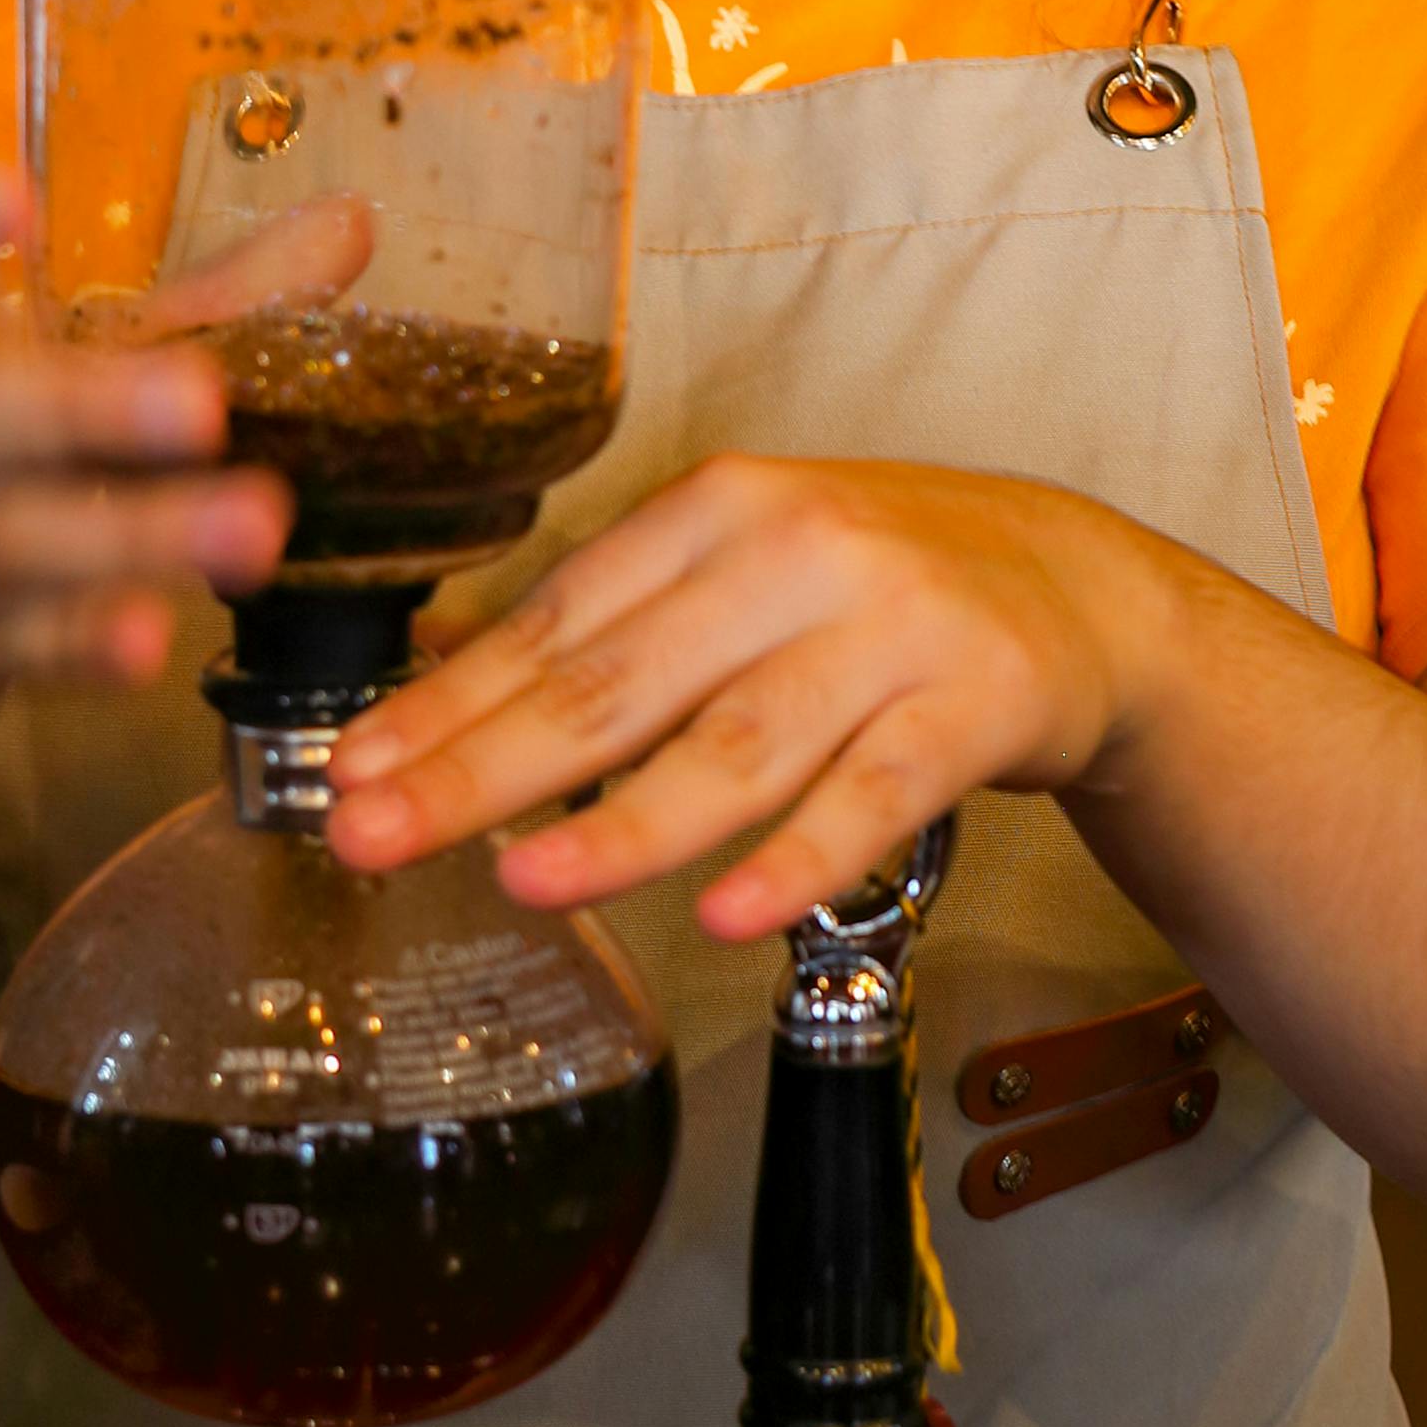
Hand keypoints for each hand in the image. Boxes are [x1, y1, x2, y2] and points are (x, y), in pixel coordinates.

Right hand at [0, 172, 291, 762]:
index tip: (2, 192)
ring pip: (15, 541)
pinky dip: (81, 646)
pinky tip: (154, 641)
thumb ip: (193, 301)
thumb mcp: (23, 358)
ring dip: (136, 538)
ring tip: (251, 526)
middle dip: (88, 409)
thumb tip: (353, 223)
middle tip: (200, 401)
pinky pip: (15, 646)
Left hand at [325, 454, 1174, 938]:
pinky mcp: (971, 706)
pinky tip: (727, 915)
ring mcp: (888, 630)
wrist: (1077, 590)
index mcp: (717, 511)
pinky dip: (798, 859)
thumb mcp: (737, 564)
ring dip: (623, 822)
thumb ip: (607, 622)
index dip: (445, 702)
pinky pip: (872, 795)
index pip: (556, 620)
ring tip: (521, 880)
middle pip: (619, 679)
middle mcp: (795, 554)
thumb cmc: (873, 588)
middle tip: (376, 833)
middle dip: (483, 767)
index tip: (349, 770)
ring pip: (737, 743)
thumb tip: (436, 678)